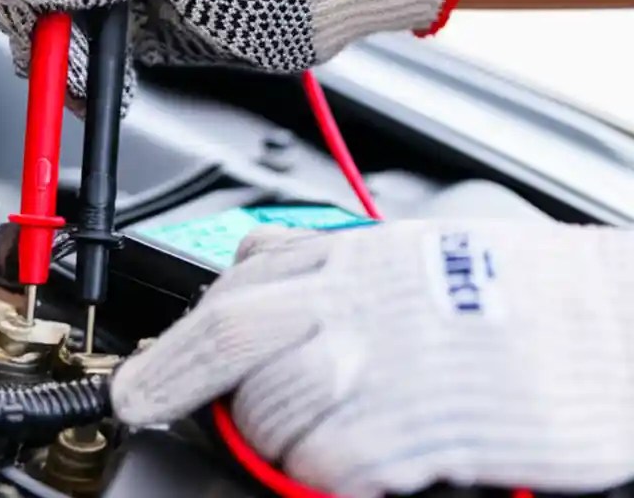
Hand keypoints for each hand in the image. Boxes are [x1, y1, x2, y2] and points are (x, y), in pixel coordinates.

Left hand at [110, 220, 633, 496]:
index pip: (234, 285)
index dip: (177, 334)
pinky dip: (323, 475)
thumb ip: (335, 266)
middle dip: (167, 375)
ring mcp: (378, 361)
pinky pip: (326, 463)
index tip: (145, 366)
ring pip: (269, 408)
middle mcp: (355, 297)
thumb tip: (262, 275)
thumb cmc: (538, 292)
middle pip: (225, 334)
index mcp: (357, 253)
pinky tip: (352, 468)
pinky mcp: (412, 427)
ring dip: (269, 437)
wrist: (623, 325)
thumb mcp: (420, 251)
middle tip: (140, 402)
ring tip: (308, 441)